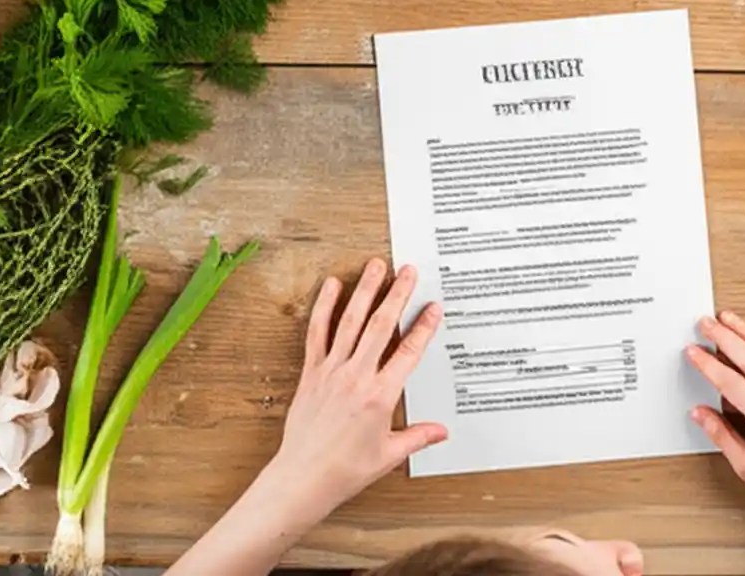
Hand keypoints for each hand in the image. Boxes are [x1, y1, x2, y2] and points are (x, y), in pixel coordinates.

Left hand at [262, 258, 446, 529]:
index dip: (423, 327)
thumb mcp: (389, 454)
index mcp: (380, 396)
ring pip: (352, 322)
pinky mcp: (311, 372)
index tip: (433, 308)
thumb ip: (418, 437)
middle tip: (408, 271)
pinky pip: (318, 333)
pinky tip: (332, 286)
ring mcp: (331, 371)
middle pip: (381, 326)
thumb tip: (441, 431)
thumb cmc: (345, 469)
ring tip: (375, 267)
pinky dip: (325, 307)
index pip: (408, 353)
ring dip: (365, 291)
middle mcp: (356, 377)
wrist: (304, 477)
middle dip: (397, 295)